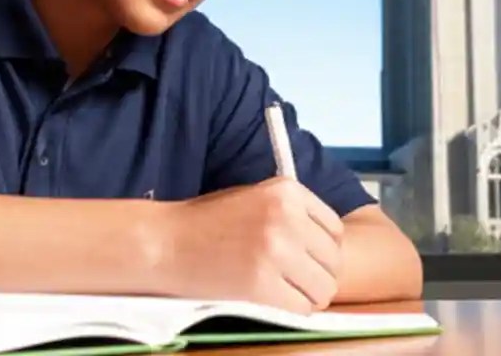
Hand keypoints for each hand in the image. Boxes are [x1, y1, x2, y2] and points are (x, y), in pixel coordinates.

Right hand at [161, 177, 343, 313]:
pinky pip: (302, 307)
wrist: (165, 242)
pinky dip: (293, 309)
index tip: (304, 257)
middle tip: (294, 279)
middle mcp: (287, 217)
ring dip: (309, 295)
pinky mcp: (262, 284)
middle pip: (333, 261)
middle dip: (317, 274)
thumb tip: (327, 244)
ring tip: (285, 291)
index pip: (335, 230)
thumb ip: (292, 212)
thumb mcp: (254, 197)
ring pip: (324, 288)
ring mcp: (276, 250)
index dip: (322, 249)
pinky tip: (273, 300)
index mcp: (288, 190)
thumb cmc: (206, 221)